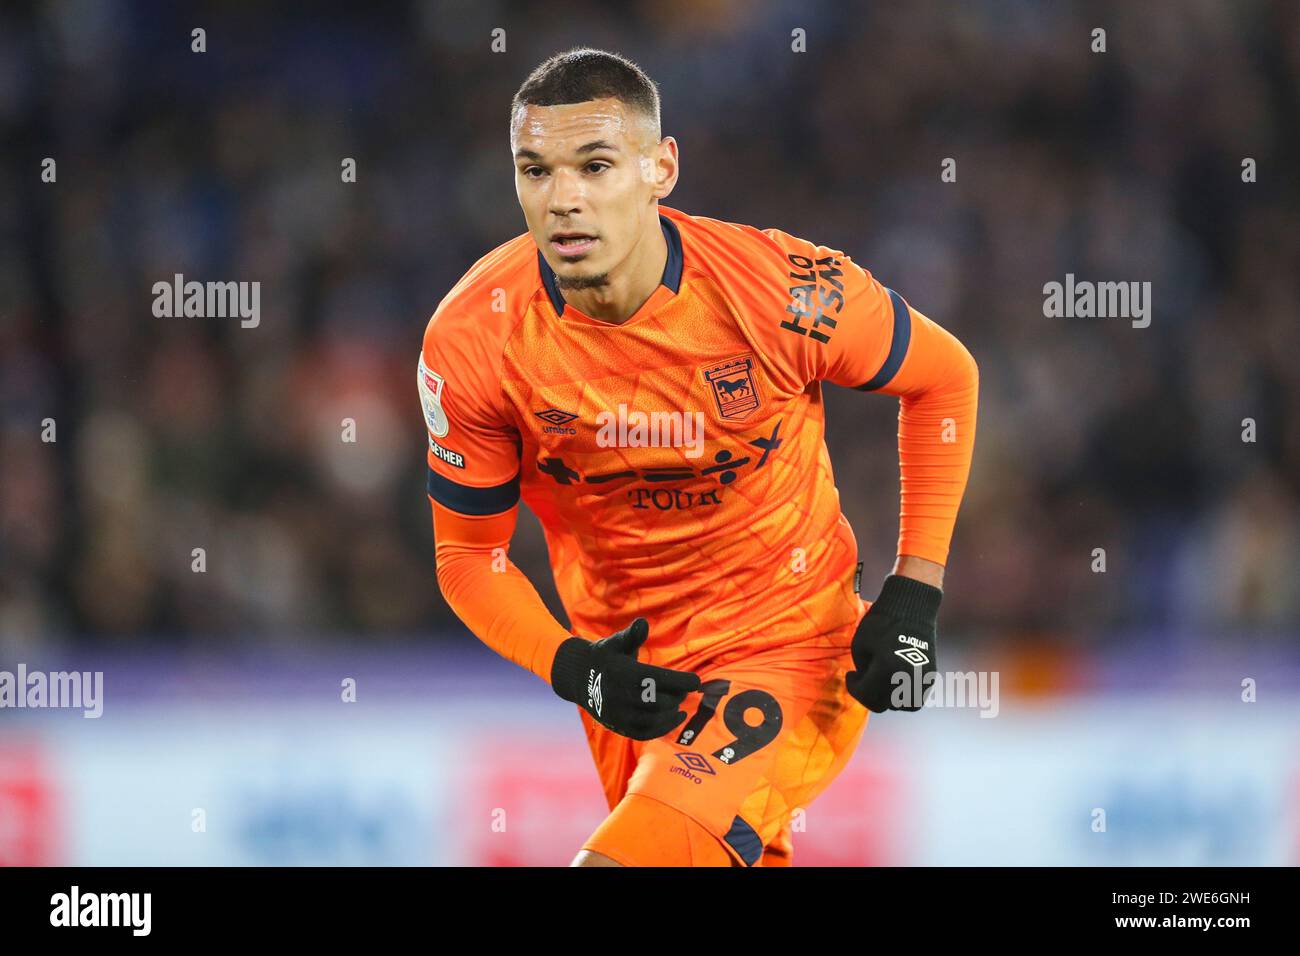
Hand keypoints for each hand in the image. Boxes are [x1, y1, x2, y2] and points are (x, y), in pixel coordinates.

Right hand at [551, 618, 701, 739]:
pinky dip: (663, 728)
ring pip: (654, 719)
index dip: (681, 682)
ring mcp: (619, 714)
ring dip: (671, 713)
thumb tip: (643, 622)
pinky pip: (645, 732)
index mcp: (624, 673)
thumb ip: (632, 635)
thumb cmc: (605, 656)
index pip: (659, 679)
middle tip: (684, 690)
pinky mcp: (618, 726)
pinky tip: (676, 718)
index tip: (696, 681)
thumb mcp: (616, 643)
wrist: (579, 678)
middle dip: (677, 696)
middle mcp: (620, 696)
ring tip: (679, 704)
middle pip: (660, 701)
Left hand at [846, 574, 941, 712]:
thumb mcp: (860, 646)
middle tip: (863, 678)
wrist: (912, 607)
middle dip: (869, 694)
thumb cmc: (881, 622)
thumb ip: (863, 672)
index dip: (853, 687)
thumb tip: (869, 688)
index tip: (851, 675)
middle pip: (883, 704)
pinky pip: (914, 698)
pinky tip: (893, 680)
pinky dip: (903, 695)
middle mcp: (906, 678)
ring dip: (887, 699)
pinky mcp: (930, 676)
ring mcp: (921, 678)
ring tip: (880, 681)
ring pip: (901, 705)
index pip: (866, 695)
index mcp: (887, 669)